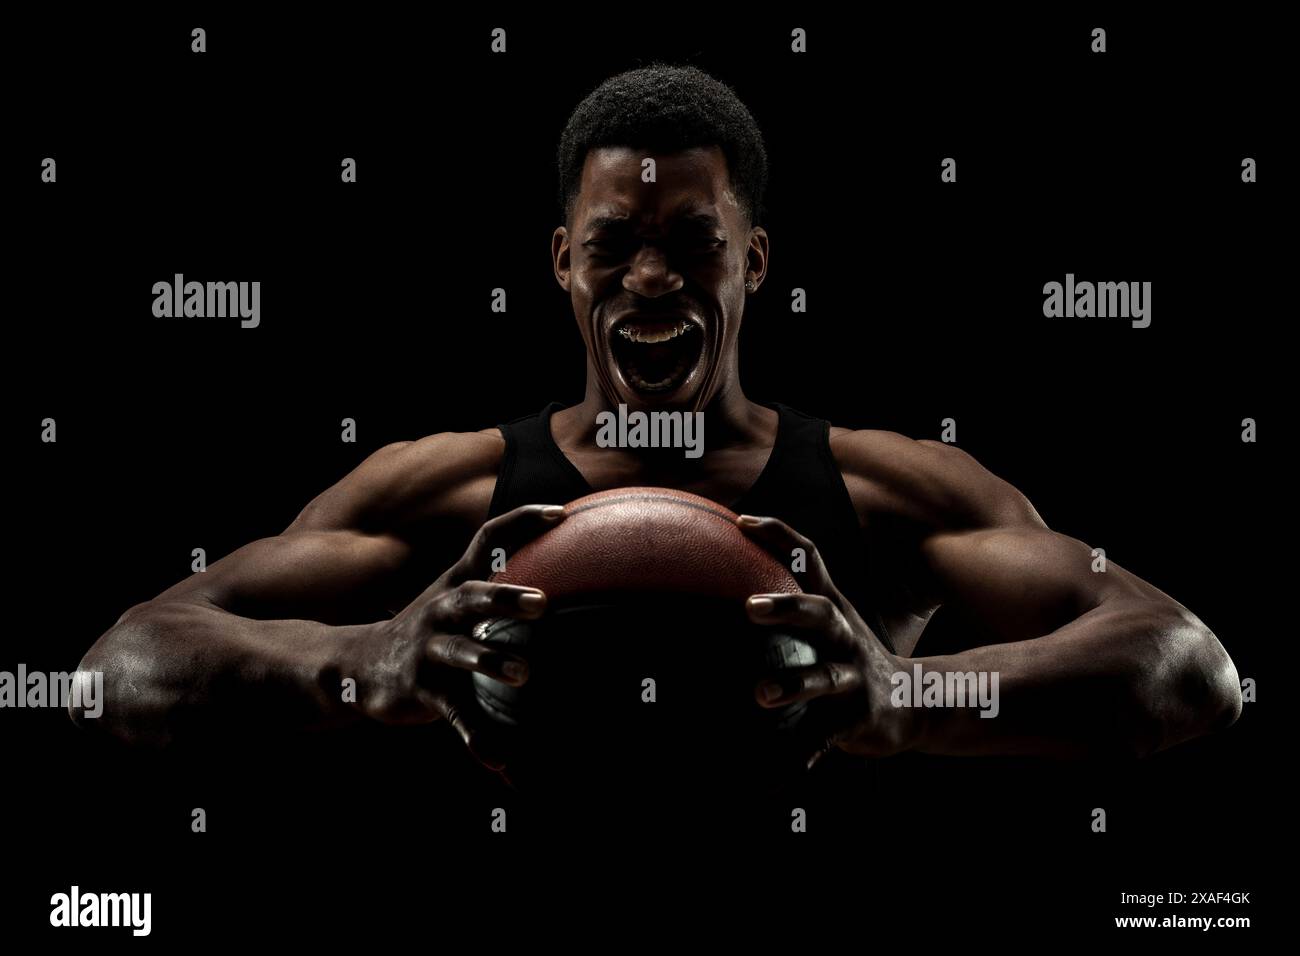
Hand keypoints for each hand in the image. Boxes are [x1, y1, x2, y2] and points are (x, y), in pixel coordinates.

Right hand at [337, 503, 564, 773]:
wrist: (358, 664)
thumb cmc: (432, 628)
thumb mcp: (458, 598)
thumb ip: (500, 581)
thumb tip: (560, 564)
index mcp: (458, 583)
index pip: (489, 539)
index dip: (523, 522)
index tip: (561, 512)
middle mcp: (442, 610)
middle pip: (473, 596)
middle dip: (504, 597)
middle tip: (541, 604)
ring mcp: (429, 651)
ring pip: (460, 654)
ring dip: (490, 662)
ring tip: (524, 673)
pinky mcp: (421, 690)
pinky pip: (453, 714)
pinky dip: (476, 736)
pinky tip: (498, 757)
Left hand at [737, 513, 912, 766]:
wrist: (915, 702)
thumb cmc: (850, 655)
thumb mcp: (830, 619)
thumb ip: (792, 594)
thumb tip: (738, 556)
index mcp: (833, 608)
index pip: (809, 560)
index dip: (779, 536)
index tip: (742, 523)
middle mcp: (844, 636)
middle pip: (820, 613)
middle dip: (786, 608)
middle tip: (748, 607)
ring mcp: (854, 678)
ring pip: (823, 678)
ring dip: (792, 684)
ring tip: (760, 694)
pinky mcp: (858, 718)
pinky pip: (828, 737)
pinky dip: (805, 753)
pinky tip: (782, 772)